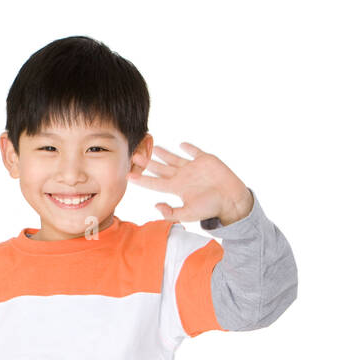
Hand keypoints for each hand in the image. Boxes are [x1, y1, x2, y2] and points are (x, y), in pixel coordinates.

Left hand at [128, 141, 252, 225]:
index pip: (154, 183)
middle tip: (135, 155)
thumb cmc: (210, 208)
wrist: (231, 200)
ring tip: (153, 147)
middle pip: (161, 169)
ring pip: (174, 159)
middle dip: (147, 163)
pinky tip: (181, 144)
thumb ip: (171, 213)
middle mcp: (182, 177)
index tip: (128, 175)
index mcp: (176, 188)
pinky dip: (188, 148)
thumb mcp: (188, 214)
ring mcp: (193, 168)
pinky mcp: (206, 160)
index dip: (141, 179)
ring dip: (163, 154)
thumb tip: (156, 206)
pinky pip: (194, 152)